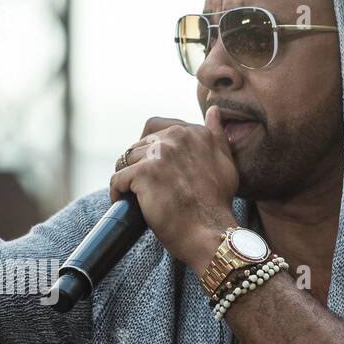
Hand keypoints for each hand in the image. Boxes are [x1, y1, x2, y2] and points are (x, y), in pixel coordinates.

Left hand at [109, 107, 239, 274]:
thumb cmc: (217, 205)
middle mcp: (177, 137)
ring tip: (133, 196)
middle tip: (142, 187)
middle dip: (137, 165)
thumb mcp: (226, 163)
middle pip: (138, 144)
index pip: (155, 127)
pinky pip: (117, 179)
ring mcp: (160, 153)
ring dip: (126, 178)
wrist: (210, 233)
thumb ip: (217, 135)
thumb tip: (214, 110)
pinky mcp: (144, 173)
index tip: (151, 168)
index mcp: (195, 132)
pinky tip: (124, 203)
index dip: (148, 148)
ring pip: (126, 160)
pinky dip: (117, 193)